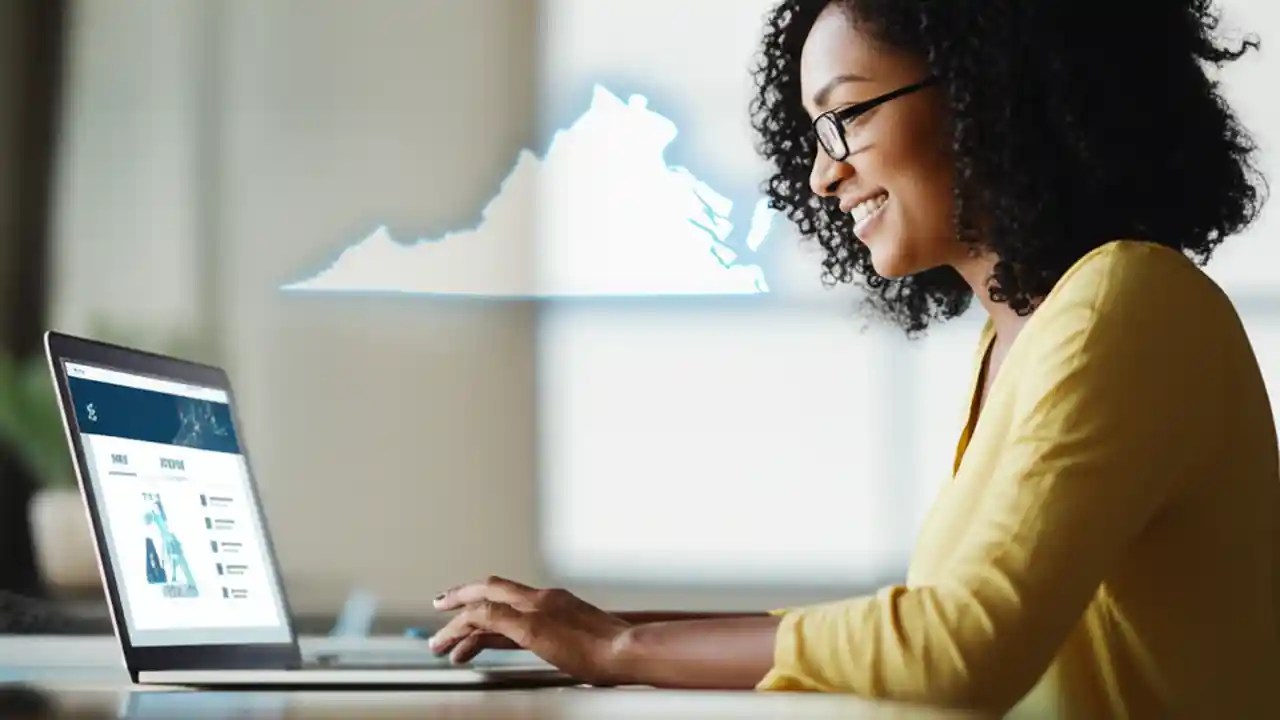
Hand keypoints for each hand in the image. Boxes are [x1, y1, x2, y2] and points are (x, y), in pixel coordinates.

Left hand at [429, 576, 631, 685]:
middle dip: (461, 596)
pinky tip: (455, 648)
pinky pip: (487, 621)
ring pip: (482, 606)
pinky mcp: (531, 626)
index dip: (486, 598)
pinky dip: (466, 633)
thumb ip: (567, 639)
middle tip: (439, 605)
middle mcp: (543, 598)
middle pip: (490, 589)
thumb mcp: (587, 640)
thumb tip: (565, 651)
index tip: (469, 604)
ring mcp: (536, 609)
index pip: (511, 595)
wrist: (629, 649)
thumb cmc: (618, 651)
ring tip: (438, 643)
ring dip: (455, 625)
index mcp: (556, 600)